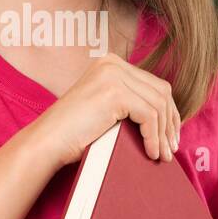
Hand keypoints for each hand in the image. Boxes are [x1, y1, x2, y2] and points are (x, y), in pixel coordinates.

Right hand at [34, 52, 180, 168]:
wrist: (47, 142)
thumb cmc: (74, 133)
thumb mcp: (106, 109)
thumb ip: (130, 103)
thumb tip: (168, 118)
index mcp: (110, 63)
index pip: (154, 84)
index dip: (168, 112)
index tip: (170, 136)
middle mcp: (112, 63)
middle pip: (161, 92)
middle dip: (171, 122)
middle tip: (171, 148)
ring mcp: (113, 75)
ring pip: (158, 105)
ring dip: (163, 134)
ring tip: (162, 155)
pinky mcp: (114, 92)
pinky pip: (149, 115)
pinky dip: (153, 137)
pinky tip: (150, 153)